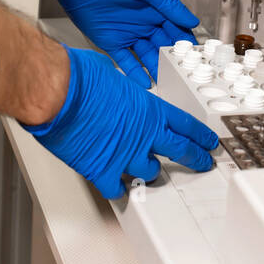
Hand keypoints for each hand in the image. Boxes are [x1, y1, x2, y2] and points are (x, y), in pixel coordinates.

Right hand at [24, 46, 219, 197]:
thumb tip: (117, 89)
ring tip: (148, 172)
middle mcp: (143, 134)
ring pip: (150, 173)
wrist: (56, 94)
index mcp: (148, 108)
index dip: (200, 135)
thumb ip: (122, 89)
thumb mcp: (110, 73)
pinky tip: (116, 187)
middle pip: (180, 151)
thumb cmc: (78, 78)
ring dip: (150, 172)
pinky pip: (117, 189)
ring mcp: (125, 155)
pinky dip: (117, 189)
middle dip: (194, 158)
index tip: (207, 142)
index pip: (185, 125)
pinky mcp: (103, 170)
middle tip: (201, 163)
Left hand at [37, 0, 197, 85]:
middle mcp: (145, 24)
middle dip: (173, 61)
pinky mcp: (110, 43)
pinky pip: (126, 61)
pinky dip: (136, 73)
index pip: (176, 30)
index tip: (197, 59)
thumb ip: (169, 5)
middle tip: (185, 77)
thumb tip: (193, 21)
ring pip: (147, 56)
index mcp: (156, 10)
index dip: (186, 43)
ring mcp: (128, 35)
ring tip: (169, 85)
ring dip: (157, 69)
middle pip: (163, 47)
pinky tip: (146, 83)